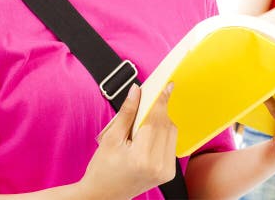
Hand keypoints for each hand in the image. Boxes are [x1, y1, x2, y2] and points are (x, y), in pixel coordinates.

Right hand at [78, 83, 177, 199]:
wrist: (104, 196)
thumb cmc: (102, 169)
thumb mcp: (111, 138)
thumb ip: (127, 112)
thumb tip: (136, 90)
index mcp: (141, 157)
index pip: (156, 120)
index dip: (161, 100)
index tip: (167, 85)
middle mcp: (157, 166)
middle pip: (166, 125)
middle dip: (158, 111)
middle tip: (146, 103)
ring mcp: (165, 171)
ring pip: (172, 133)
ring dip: (161, 122)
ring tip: (142, 126)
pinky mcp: (169, 173)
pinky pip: (171, 144)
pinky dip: (163, 135)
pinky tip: (148, 137)